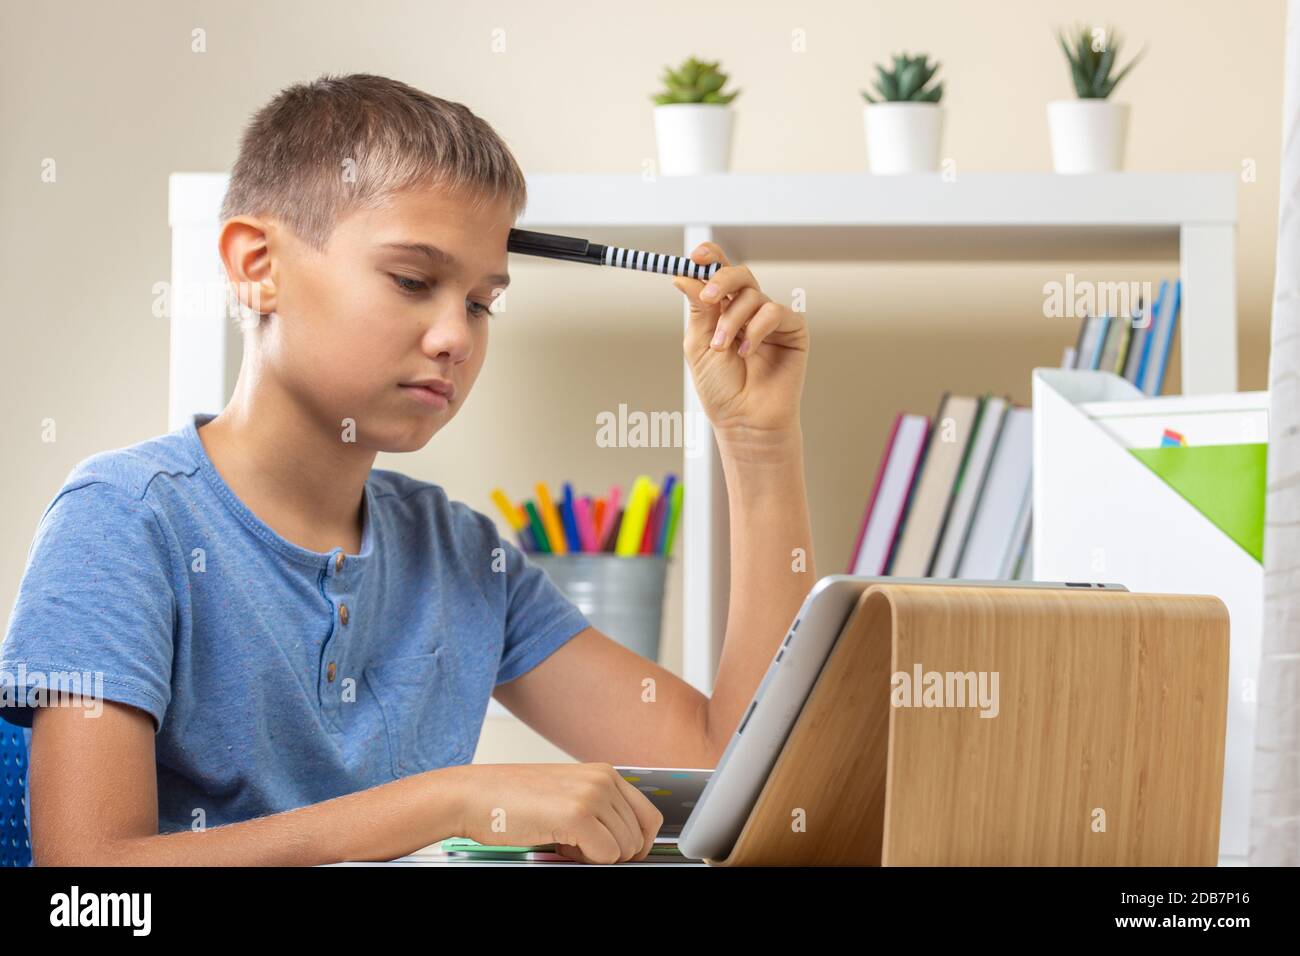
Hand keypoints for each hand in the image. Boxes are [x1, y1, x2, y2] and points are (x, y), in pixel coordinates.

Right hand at [451, 763, 662, 863]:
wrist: (472, 796)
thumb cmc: (511, 800)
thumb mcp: (567, 796)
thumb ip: (600, 812)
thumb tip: (629, 846)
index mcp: (604, 773)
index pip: (648, 817)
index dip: (636, 844)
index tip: (615, 853)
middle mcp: (603, 779)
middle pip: (639, 838)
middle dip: (613, 853)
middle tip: (579, 847)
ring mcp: (592, 795)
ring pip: (624, 850)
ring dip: (596, 857)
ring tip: (564, 841)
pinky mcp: (578, 815)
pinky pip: (605, 856)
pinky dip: (585, 861)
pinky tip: (559, 845)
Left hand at [673, 242, 809, 441]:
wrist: (744, 420)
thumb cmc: (721, 389)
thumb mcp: (699, 345)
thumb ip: (697, 310)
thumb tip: (684, 276)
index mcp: (724, 311)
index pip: (719, 274)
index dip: (710, 258)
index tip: (696, 256)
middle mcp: (748, 312)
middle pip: (739, 275)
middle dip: (722, 280)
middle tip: (709, 297)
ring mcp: (771, 320)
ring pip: (753, 296)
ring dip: (733, 321)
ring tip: (725, 348)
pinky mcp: (793, 330)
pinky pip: (775, 311)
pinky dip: (757, 329)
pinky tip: (748, 351)